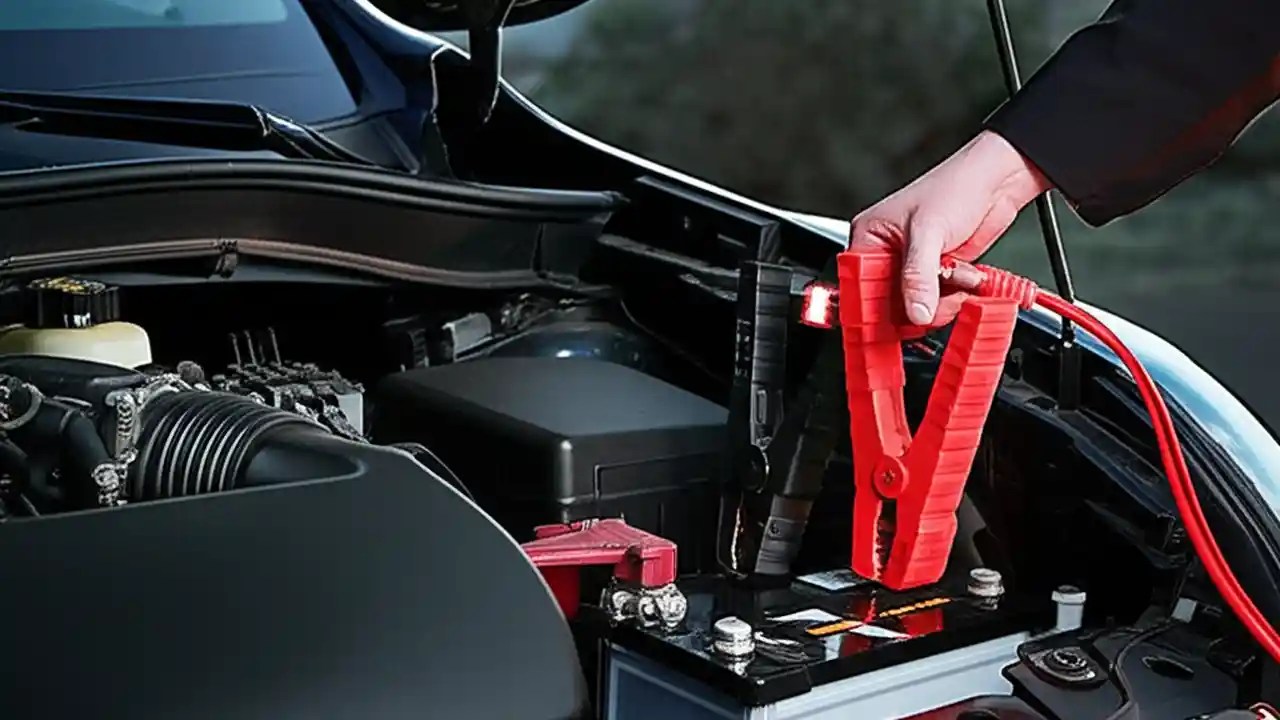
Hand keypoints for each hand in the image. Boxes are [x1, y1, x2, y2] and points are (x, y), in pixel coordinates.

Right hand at [849, 130, 1051, 325]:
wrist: (996, 183)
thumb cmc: (955, 188)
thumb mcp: (929, 231)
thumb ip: (919, 277)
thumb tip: (915, 313)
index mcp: (870, 238)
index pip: (858, 286)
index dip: (871, 307)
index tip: (890, 322)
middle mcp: (888, 256)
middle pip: (888, 304)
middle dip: (917, 305)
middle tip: (937, 297)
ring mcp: (914, 268)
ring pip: (917, 308)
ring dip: (944, 300)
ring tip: (958, 276)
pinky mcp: (938, 275)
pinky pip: (940, 302)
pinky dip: (957, 296)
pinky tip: (966, 276)